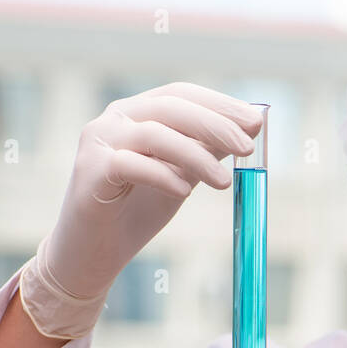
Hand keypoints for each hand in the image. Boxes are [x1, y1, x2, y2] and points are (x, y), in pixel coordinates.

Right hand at [20, 82, 262, 336]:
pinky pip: (131, 165)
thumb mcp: (182, 176)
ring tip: (224, 182)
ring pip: (155, 134)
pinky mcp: (90, 171)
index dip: (220, 104)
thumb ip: (208, 150)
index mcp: (137, 112)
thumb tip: (252, 127)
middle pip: (171, 108)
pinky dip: (162, 176)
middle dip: (215, 125)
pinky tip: (184, 192)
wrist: (92, 253)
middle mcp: (115, 118)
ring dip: (196, 156)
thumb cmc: (136, 211)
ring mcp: (99, 141)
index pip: (181, 94)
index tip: (256, 122)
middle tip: (247, 148)